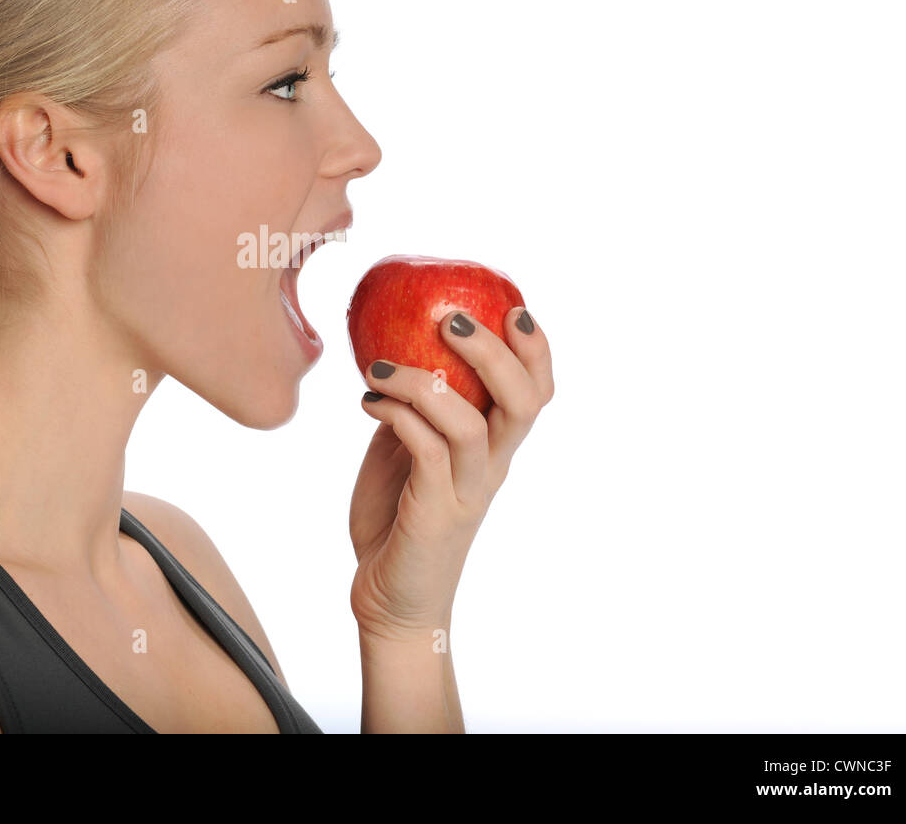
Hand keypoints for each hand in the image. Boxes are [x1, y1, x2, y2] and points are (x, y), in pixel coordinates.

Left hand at [348, 306, 553, 642]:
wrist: (390, 600)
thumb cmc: (398, 520)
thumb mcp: (407, 450)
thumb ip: (415, 409)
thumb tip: (393, 352)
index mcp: (495, 449)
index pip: (537, 392)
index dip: (536, 349)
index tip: (513, 306)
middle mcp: (492, 467)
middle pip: (522, 401)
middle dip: (493, 352)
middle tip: (449, 319)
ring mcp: (466, 492)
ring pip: (468, 422)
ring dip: (422, 380)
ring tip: (376, 365)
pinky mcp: (434, 513)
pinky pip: (423, 449)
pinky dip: (396, 414)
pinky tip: (368, 401)